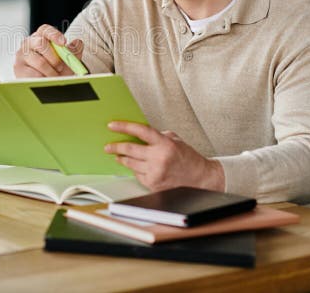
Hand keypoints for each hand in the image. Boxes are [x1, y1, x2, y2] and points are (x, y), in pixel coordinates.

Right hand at [13, 24, 84, 77]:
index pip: (45, 30)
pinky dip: (43, 79)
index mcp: (40, 37)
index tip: (63, 42)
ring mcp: (21, 55)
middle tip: (60, 67)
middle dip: (54, 57)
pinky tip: (44, 80)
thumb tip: (78, 42)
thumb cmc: (56, 70)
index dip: (54, 34)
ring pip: (40, 62)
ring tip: (54, 77)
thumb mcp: (68, 61)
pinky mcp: (18, 68)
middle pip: (41, 43)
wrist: (46, 85)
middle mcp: (28, 43)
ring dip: (51, 72)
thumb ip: (74, 51)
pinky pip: (34, 74)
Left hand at [104, 121, 224, 191]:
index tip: (112, 125)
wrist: (200, 178)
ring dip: (122, 158)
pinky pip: (137, 174)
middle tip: (108, 146)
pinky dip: (134, 170)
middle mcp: (159, 158)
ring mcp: (155, 173)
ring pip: (130, 163)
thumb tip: (137, 134)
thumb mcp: (175, 140)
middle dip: (116, 146)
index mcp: (165, 144)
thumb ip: (157, 136)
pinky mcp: (153, 184)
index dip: (124, 127)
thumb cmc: (188, 158)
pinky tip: (134, 166)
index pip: (140, 131)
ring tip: (117, 155)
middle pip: (130, 149)